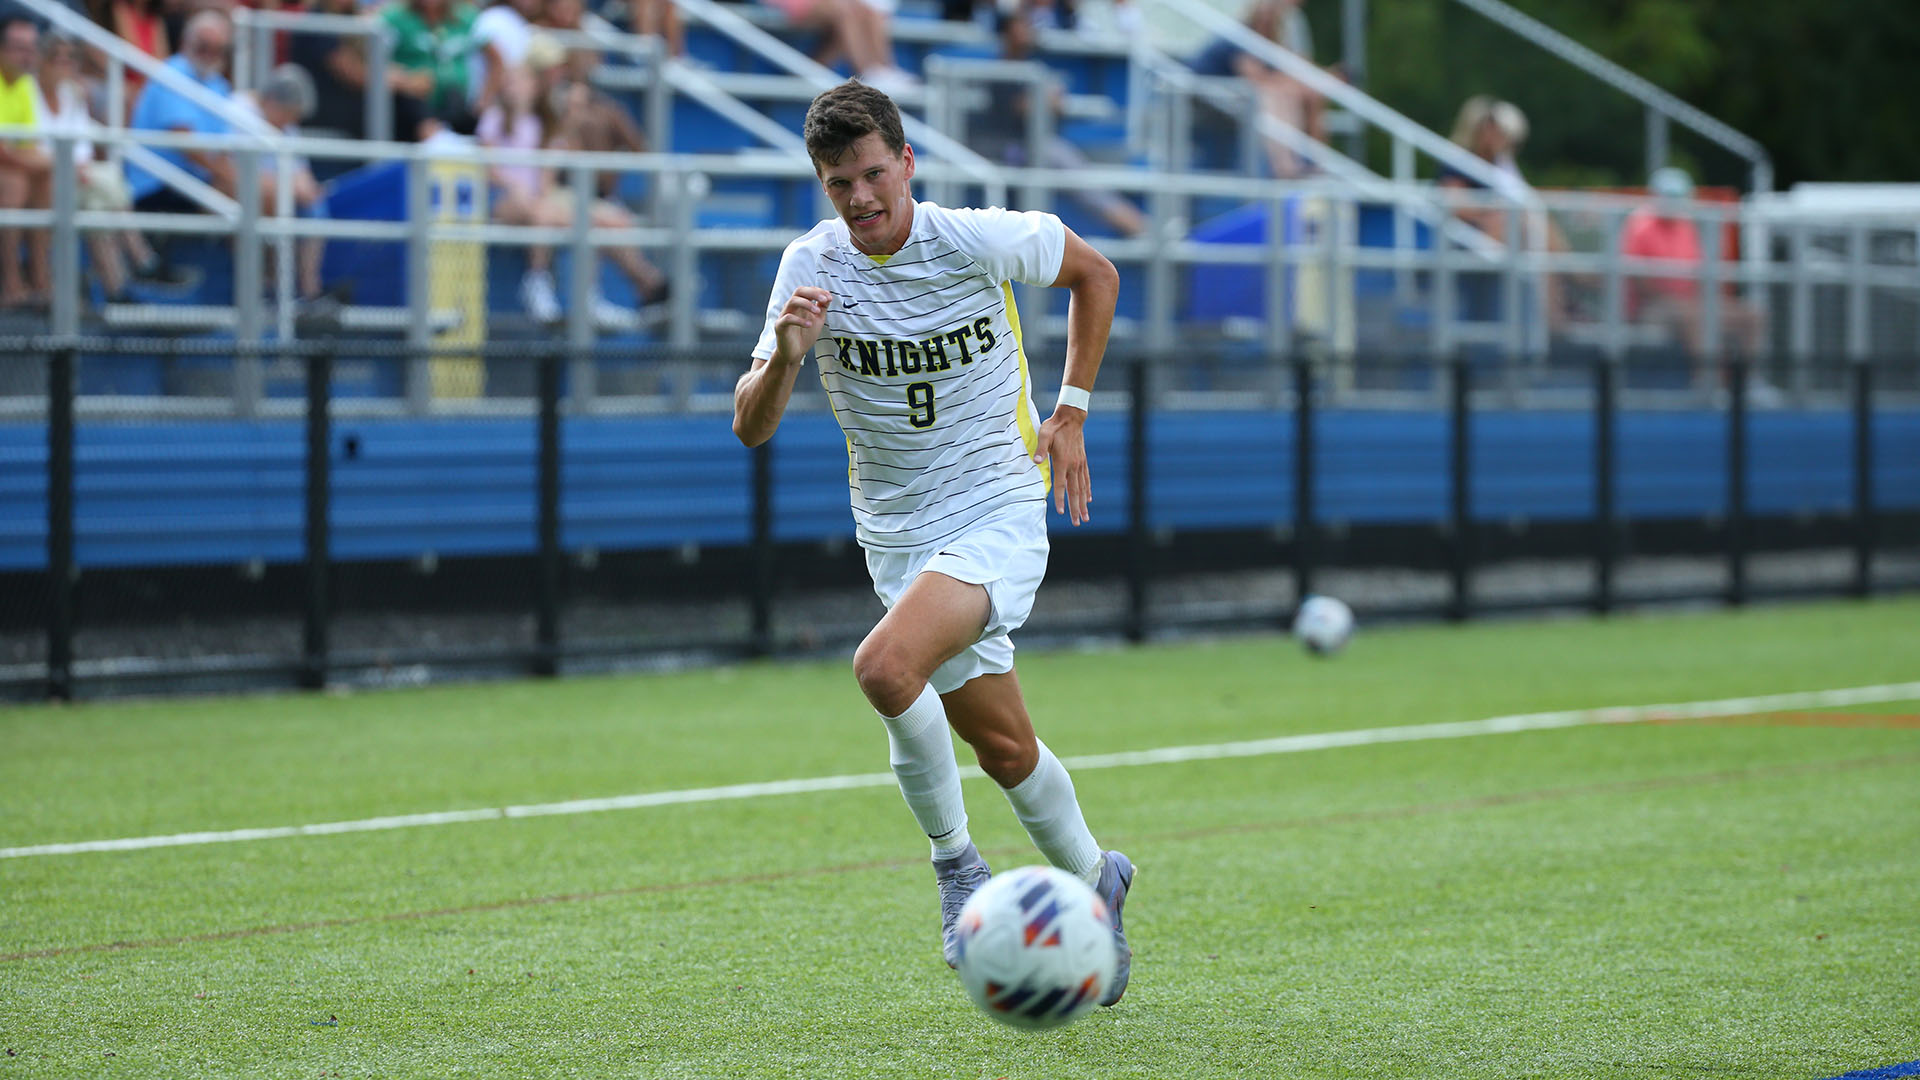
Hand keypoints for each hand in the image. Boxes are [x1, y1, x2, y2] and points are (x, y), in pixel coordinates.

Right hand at [772, 286, 831, 363]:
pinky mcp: (780, 326)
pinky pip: (787, 318)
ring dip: (807, 304)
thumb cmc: (805, 336)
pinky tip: (809, 325)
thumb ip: (822, 308)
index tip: (829, 298)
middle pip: (799, 291)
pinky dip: (799, 320)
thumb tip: (829, 297)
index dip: (818, 291)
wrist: (795, 353)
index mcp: (800, 304)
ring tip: (817, 312)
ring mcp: (784, 315)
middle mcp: (791, 307)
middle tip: (824, 300)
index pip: (807, 290)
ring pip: (792, 301)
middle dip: (813, 293)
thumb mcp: (818, 320)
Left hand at [1032, 406, 1090, 524]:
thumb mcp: (1044, 434)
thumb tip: (1036, 461)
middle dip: (1076, 509)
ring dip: (1083, 504)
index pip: (1061, 485)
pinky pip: (1086, 479)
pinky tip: (1088, 499)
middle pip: (1075, 491)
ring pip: (1082, 488)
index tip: (1061, 512)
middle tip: (1078, 523)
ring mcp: (1080, 464)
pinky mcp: (1083, 461)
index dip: (1060, 499)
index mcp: (1063, 461)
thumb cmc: (1055, 426)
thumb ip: (1040, 448)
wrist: (1071, 417)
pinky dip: (1087, 490)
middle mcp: (1074, 465)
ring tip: (1086, 517)